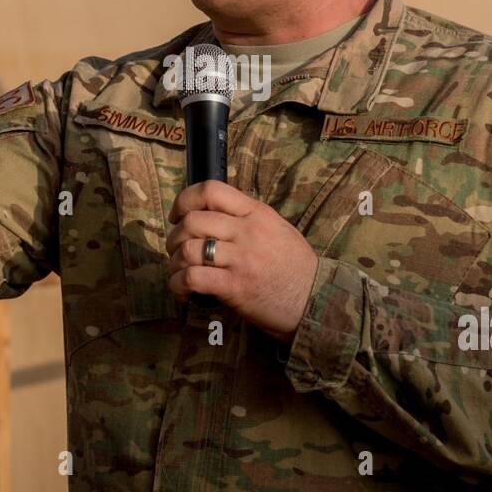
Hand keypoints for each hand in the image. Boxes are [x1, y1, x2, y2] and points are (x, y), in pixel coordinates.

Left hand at [165, 180, 318, 342]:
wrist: (316, 300)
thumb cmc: (296, 267)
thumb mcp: (277, 229)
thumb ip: (247, 218)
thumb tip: (213, 215)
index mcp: (256, 213)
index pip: (211, 190)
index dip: (185, 200)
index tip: (178, 215)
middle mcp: (247, 231)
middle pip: (192, 221)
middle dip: (174, 237)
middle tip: (176, 250)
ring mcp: (241, 259)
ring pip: (188, 249)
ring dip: (174, 263)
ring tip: (179, 272)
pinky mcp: (235, 287)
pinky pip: (193, 278)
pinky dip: (179, 284)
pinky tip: (182, 290)